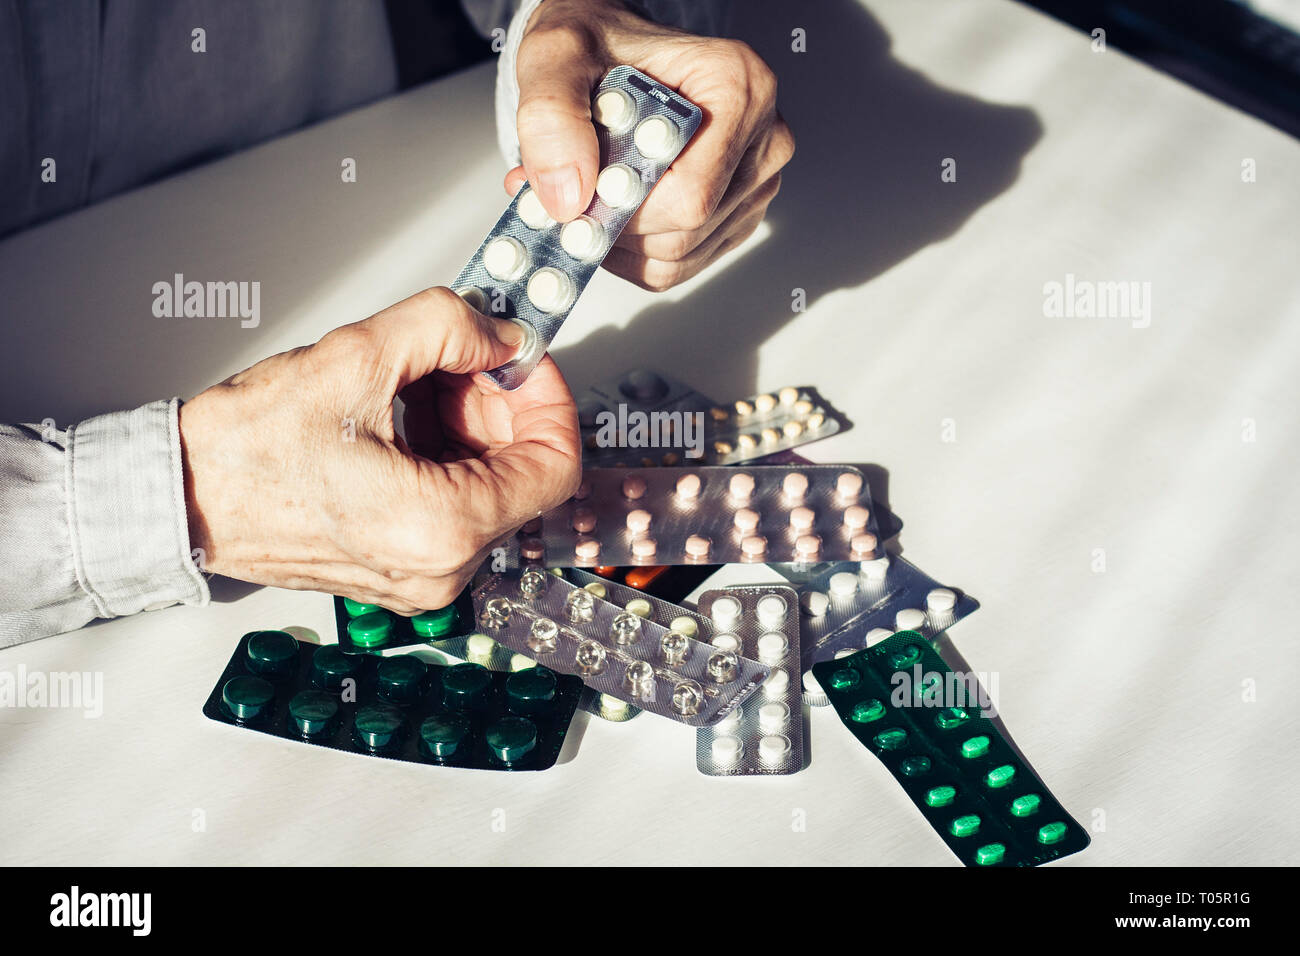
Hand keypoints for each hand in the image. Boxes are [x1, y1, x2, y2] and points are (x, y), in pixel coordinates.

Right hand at [178, 288, 580, 613]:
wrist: (180, 497)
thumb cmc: (245, 448)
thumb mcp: (356, 356)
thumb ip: (449, 329)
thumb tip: (502, 336)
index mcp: (443, 529)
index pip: (555, 467)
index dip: (549, 400)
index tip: (523, 360)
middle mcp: (440, 569)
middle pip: (522, 477)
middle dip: (502, 406)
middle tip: (468, 356)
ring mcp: (420, 577)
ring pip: (487, 490)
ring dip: (470, 427)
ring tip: (421, 379)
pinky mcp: (399, 570)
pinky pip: (452, 509)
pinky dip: (444, 455)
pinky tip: (404, 413)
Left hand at [507, 0, 794, 290]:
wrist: (605, 52)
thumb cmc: (594, 46)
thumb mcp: (555, 56)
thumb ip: (552, 116)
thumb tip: (569, 197)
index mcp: (738, 86)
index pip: (689, 194)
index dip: (624, 208)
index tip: (579, 192)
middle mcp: (762, 135)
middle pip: (687, 231)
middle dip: (617, 226)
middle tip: (571, 193)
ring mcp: (756, 180)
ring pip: (682, 256)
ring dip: (621, 243)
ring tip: (589, 194)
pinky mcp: (737, 213)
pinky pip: (681, 265)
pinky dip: (635, 254)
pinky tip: (612, 213)